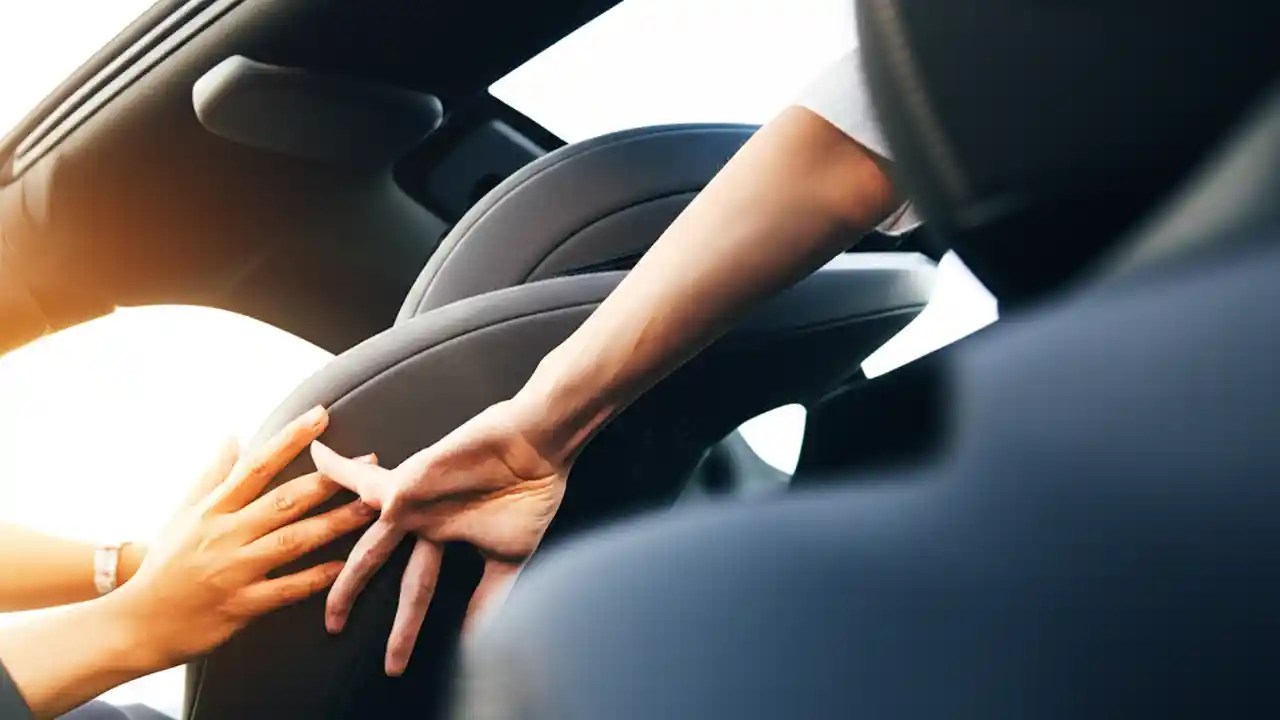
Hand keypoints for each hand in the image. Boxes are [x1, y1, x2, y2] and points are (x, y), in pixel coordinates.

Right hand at [114, 406, 376, 666]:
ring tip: (369, 509)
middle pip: (284, 501)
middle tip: (368, 465)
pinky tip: (344, 566)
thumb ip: (213, 476)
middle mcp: (225, 534)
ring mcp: (234, 570)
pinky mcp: (241, 605)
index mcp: (213, 508)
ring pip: (293, 541)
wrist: (137, 624)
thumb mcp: (183, 515)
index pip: (257, 465)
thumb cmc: (165, 565)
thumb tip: (233, 436)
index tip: (321, 415)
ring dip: (335, 524)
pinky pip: (287, 589)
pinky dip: (316, 577)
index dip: (290, 438)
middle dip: (329, 480)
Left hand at [310, 397, 571, 675]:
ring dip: (346, 577)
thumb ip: (488, 596)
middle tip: (333, 628)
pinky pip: (362, 480)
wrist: (535, 449)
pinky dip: (338, 469)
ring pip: (367, 544)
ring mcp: (412, 500)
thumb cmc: (528, 493)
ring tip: (327, 608)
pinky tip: (316, 455)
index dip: (405, 625)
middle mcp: (421, 518)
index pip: (415, 588)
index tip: (395, 660)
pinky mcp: (409, 482)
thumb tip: (476, 640)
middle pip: (378, 565)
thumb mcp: (508, 557)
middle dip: (353, 596)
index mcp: (442, 534)